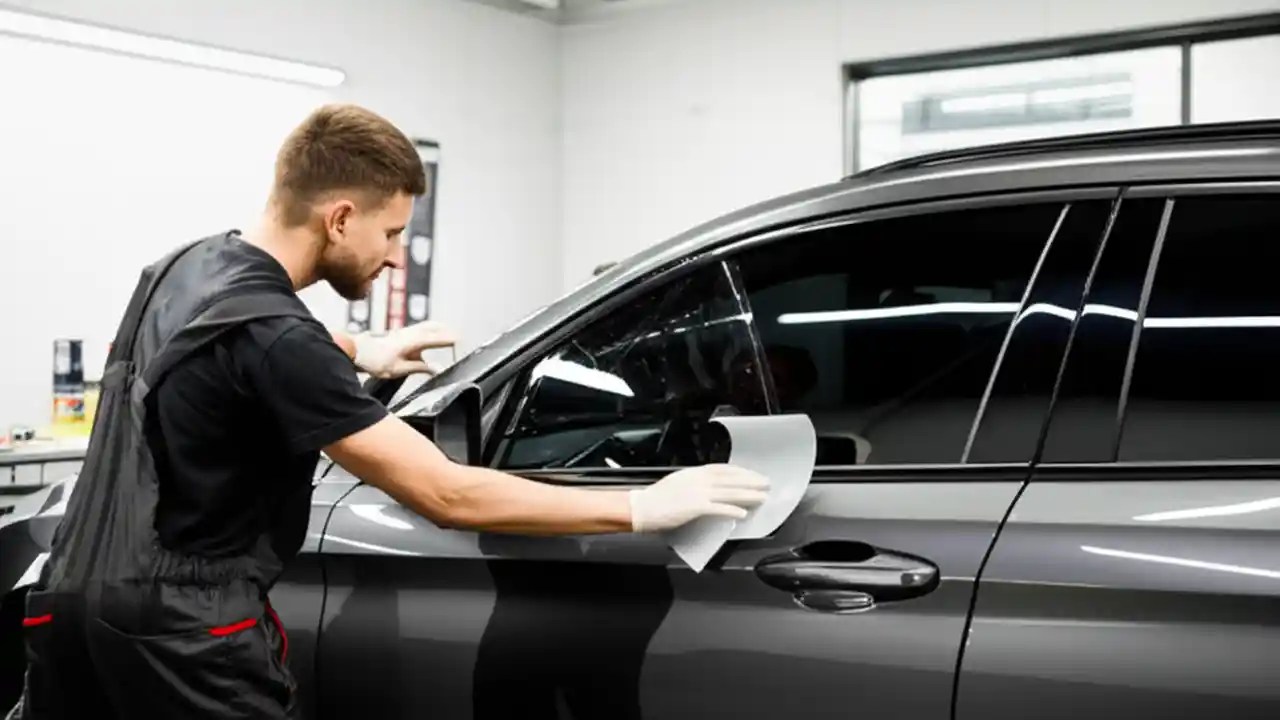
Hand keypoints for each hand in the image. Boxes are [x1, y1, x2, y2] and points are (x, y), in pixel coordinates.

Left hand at [352, 321, 456, 378]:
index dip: (447, 340)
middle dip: (446, 332)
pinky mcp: (401, 333)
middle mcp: (408, 334)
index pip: (434, 339)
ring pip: (427, 326)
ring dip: (439, 329)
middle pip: (433, 328)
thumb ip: (419, 368)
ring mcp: (404, 332)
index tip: (458, 341)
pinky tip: (430, 336)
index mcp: (410, 342)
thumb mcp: (398, 370)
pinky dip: (430, 330)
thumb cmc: (375, 362)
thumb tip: (436, 369)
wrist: (357, 351)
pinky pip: (420, 328)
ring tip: (448, 334)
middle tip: (458, 338)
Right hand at [628, 464, 769, 532]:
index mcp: (693, 472)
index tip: (752, 474)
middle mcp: (697, 480)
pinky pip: (719, 508)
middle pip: (730, 479)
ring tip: (762, 497)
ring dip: (748, 494)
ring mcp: (697, 492)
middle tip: (766, 484)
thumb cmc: (655, 499)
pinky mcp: (695, 507)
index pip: (722, 469)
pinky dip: (732, 510)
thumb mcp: (677, 483)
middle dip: (750, 481)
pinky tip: (742, 513)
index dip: (740, 471)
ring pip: (729, 492)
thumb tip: (709, 490)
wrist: (641, 508)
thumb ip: (693, 484)